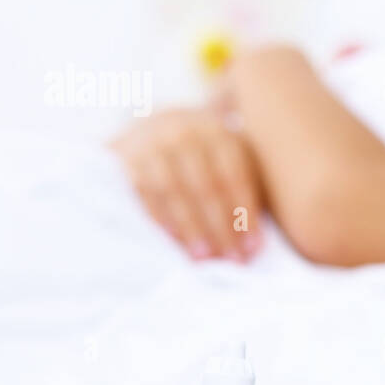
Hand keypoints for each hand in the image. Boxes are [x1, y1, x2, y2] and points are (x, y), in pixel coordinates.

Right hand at [110, 107, 264, 260]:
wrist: (153, 125)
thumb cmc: (204, 153)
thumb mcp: (231, 156)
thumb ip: (249, 188)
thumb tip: (255, 243)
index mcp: (219, 133)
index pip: (235, 177)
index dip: (245, 214)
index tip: (253, 247)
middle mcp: (186, 133)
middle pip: (207, 187)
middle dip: (221, 228)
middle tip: (231, 259)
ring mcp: (155, 143)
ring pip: (176, 191)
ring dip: (191, 228)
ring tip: (204, 257)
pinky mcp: (128, 157)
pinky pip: (146, 192)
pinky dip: (162, 218)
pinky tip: (175, 239)